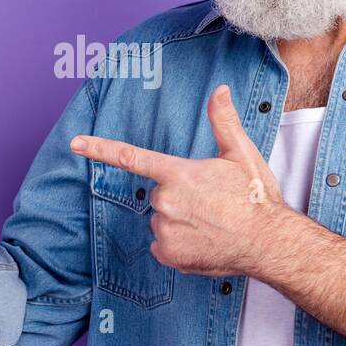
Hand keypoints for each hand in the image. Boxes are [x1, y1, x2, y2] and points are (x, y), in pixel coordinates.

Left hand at [69, 84, 286, 276]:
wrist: (270, 242)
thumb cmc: (256, 198)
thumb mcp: (241, 154)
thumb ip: (224, 121)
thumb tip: (220, 90)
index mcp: (178, 173)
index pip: (131, 157)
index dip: (99, 148)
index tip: (75, 143)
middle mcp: (166, 201)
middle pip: (159, 194)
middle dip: (179, 196)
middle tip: (212, 202)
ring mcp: (165, 230)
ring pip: (162, 220)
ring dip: (180, 221)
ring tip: (212, 223)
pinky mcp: (170, 255)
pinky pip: (164, 245)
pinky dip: (179, 244)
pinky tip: (204, 241)